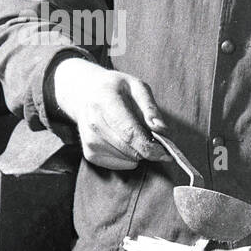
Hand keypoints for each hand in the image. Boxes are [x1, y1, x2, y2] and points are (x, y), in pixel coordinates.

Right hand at [51, 58, 167, 169]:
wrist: (83, 93)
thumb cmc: (114, 88)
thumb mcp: (136, 86)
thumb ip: (150, 108)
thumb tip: (161, 130)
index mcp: (106, 102)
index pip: (130, 133)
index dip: (150, 146)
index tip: (167, 152)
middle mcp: (94, 124)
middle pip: (131, 150)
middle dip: (148, 148)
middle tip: (153, 136)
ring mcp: (90, 141)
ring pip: (128, 159)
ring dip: (137, 150)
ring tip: (132, 132)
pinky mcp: (90, 154)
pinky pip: (121, 164)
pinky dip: (128, 156)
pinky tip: (123, 140)